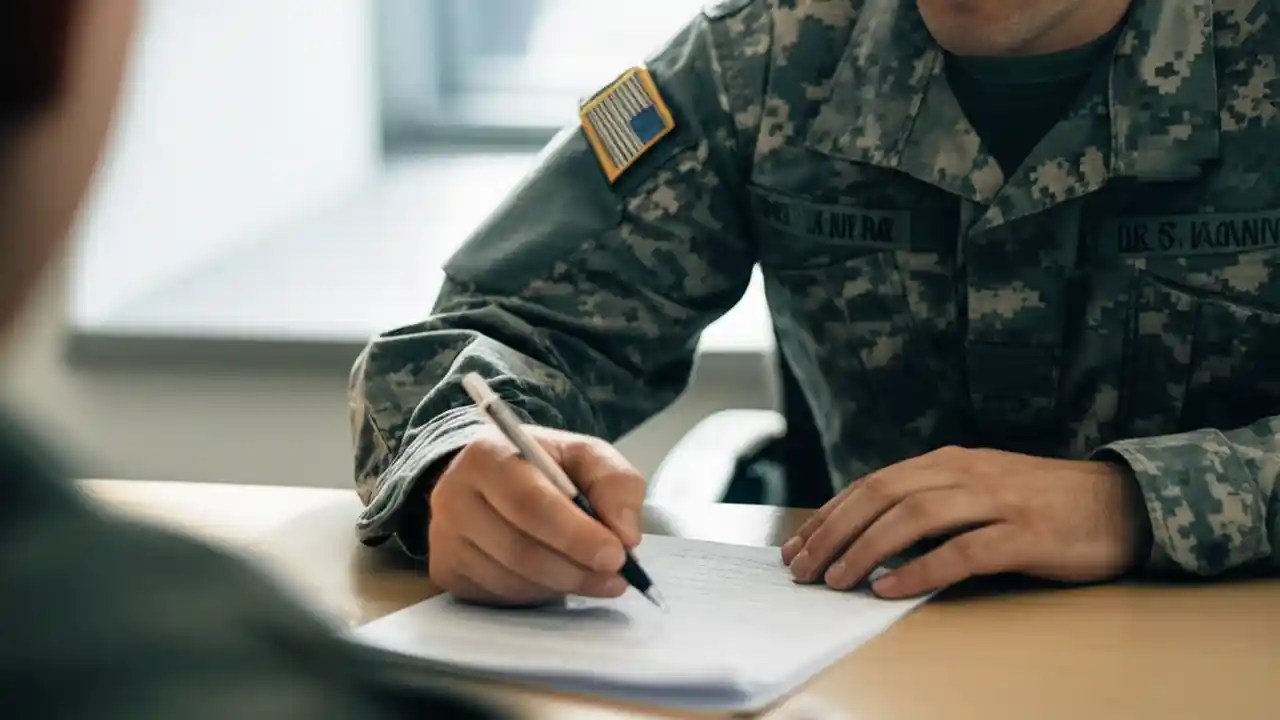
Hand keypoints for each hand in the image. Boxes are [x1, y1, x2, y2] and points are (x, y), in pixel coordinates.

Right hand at [427, 426, 644, 605]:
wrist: (493, 478)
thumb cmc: (542, 466)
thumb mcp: (584, 455)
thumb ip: (615, 483)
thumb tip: (625, 534)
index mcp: (487, 455)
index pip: (530, 503)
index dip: (575, 534)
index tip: (617, 554)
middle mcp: (453, 496)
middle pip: (520, 550)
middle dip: (577, 568)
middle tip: (617, 576)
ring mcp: (445, 538)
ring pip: (513, 580)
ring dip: (563, 585)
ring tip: (595, 575)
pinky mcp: (446, 571)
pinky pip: (500, 596)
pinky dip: (539, 593)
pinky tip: (557, 576)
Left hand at [780, 447, 1152, 597]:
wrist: (1122, 504)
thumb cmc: (1041, 504)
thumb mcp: (979, 490)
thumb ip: (931, 502)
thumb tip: (867, 535)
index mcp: (949, 462)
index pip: (873, 484)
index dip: (830, 514)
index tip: (797, 546)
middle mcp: (966, 473)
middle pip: (882, 495)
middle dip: (834, 532)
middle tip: (803, 568)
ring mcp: (997, 500)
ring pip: (914, 517)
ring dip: (866, 550)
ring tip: (836, 580)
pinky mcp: (1025, 534)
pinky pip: (962, 552)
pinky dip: (920, 570)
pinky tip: (890, 589)